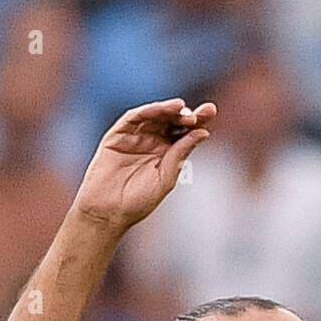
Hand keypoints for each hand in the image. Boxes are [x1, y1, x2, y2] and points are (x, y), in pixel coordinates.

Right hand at [71, 99, 216, 232]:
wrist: (109, 212)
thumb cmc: (138, 202)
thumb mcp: (165, 178)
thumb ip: (180, 155)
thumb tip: (203, 133)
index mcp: (167, 154)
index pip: (185, 133)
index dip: (197, 122)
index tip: (211, 111)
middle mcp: (152, 142)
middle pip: (172, 121)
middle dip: (188, 114)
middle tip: (203, 111)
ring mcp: (135, 137)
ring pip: (155, 116)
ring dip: (170, 110)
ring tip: (184, 109)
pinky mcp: (118, 134)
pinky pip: (135, 118)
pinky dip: (149, 110)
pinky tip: (164, 108)